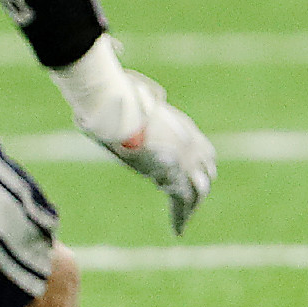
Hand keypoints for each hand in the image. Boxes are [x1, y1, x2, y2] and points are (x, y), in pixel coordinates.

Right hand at [49, 41, 216, 233]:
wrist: (124, 111)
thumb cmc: (118, 99)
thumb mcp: (125, 94)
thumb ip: (123, 93)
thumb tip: (103, 75)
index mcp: (180, 124)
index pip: (198, 146)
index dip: (196, 160)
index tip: (189, 169)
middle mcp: (189, 142)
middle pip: (204, 167)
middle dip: (199, 181)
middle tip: (192, 198)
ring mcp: (186, 160)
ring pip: (197, 188)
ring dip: (191, 204)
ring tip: (184, 220)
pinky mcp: (176, 176)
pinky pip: (183, 202)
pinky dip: (181, 217)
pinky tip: (178, 231)